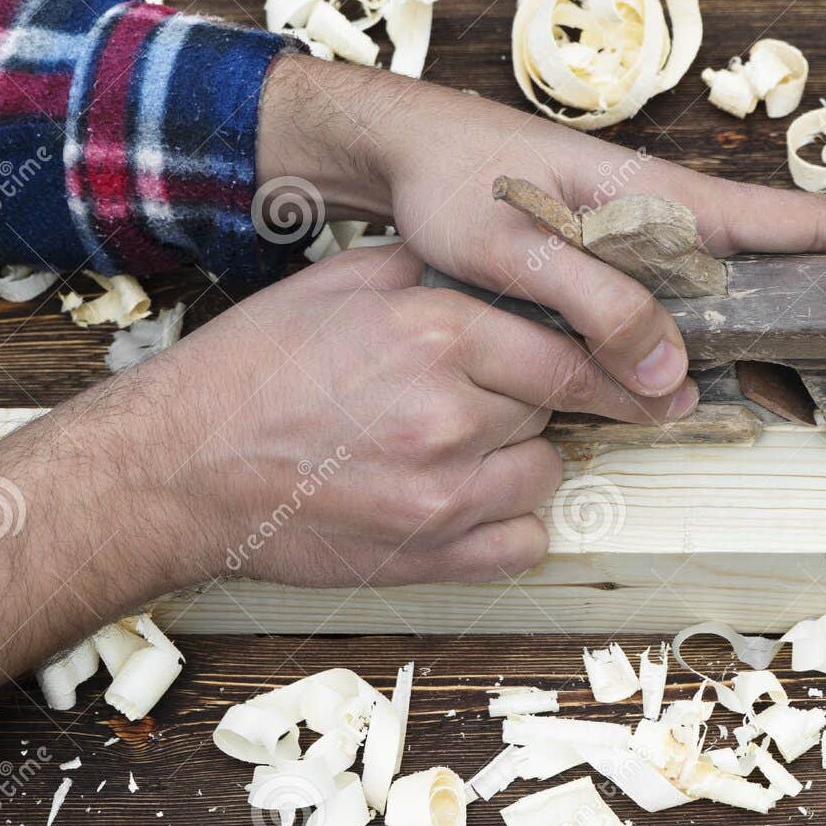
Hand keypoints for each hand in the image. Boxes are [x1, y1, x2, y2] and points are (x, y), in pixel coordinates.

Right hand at [0, 243, 690, 691]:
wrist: (179, 468)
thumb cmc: (254, 368)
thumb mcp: (345, 282)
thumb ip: (442, 271)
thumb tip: (520, 268)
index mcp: (436, 332)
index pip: (573, 352)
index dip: (607, 360)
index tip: (647, 369)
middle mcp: (450, 414)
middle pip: (559, 410)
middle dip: (536, 401)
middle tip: (485, 395)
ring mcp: (442, 495)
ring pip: (546, 475)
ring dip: (520, 459)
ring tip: (457, 444)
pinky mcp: (429, 556)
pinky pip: (525, 543)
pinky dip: (510, 523)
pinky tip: (464, 497)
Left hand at [257, 53, 825, 401]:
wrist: (410, 150)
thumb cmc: (460, 185)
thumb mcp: (520, 248)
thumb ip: (594, 304)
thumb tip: (674, 376)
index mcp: (663, 203)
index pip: (790, 223)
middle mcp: (670, 218)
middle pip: (788, 251)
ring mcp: (651, 236)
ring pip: (743, 280)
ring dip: (803, 300)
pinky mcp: (622, 258)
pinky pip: (695, 296)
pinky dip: (734, 321)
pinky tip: (743, 352)